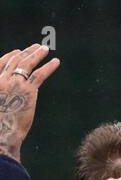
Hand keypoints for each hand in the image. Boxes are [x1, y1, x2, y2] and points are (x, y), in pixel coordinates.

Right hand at [0, 44, 60, 161]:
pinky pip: (40, 74)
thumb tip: (7, 96)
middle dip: (26, 52)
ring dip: (37, 54)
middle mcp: (2, 79)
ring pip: (27, 64)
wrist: (0, 132)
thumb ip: (2, 94)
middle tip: (35, 47)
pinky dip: (49, 66)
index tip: (17, 51)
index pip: (1, 63)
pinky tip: (56, 62)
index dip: (10, 56)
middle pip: (15, 61)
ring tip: (44, 49)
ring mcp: (15, 84)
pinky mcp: (28, 91)